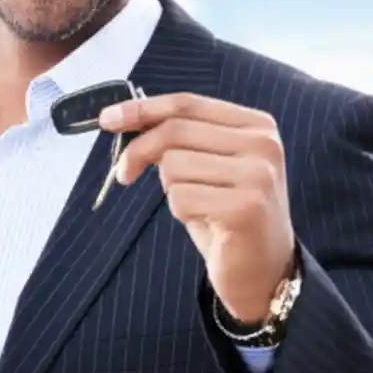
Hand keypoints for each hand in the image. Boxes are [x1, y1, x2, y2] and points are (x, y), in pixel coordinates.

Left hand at [100, 93, 295, 322]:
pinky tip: (207, 223)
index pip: (186, 103)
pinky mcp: (246, 208)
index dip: (141, 109)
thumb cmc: (226, 212)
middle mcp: (263, 145)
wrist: (264, 269)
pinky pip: (181, 198)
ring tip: (198, 205)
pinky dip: (181, 212)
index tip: (108, 119)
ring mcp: (258, 175)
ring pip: (173, 165)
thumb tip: (123, 118)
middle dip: (138, 151)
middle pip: (174, 130)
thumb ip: (177, 136)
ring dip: (171, 190)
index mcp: (255, 125)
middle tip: (125, 173)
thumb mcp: (206, 163)